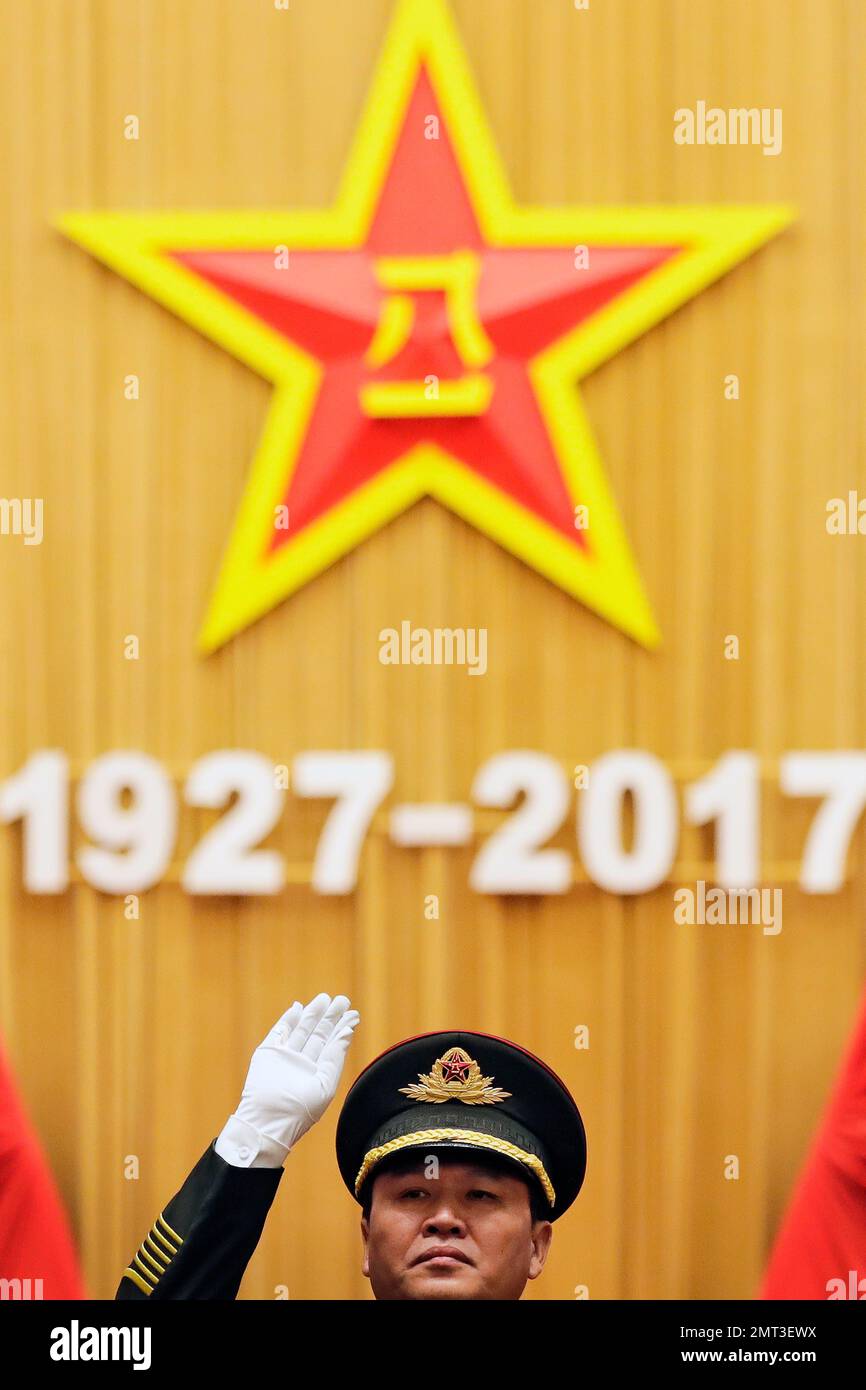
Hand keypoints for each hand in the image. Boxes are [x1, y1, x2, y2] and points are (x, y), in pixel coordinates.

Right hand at [217, 994, 359, 1165]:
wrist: (268, 1121)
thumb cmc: (301, 1110)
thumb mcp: (326, 1082)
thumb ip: (336, 1054)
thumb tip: (347, 1029)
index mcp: (317, 1074)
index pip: (332, 1046)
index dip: (342, 1029)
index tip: (353, 1013)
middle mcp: (302, 1064)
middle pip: (318, 1035)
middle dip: (329, 1017)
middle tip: (342, 1000)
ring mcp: (285, 1057)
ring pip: (300, 1030)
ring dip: (311, 1014)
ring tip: (324, 999)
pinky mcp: (268, 1053)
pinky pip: (279, 1032)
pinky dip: (288, 1020)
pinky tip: (298, 1008)